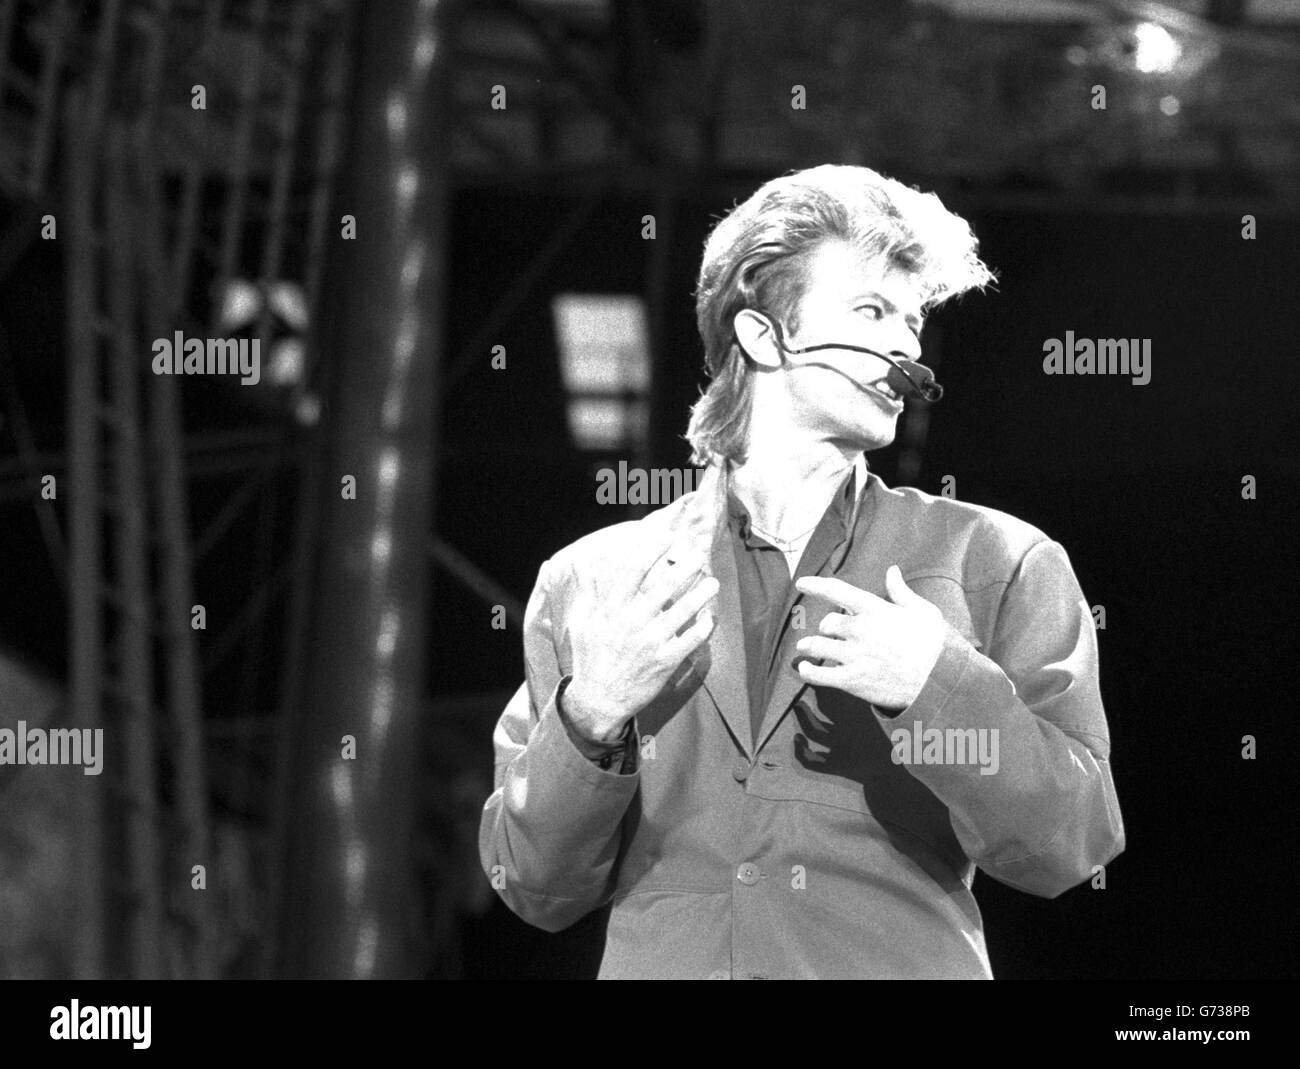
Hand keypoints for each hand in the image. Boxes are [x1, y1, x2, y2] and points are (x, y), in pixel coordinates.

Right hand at [563, 544, 718, 743]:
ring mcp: (651, 642)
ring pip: (683, 611)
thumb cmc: (589, 660)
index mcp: (612, 610)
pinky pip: (691, 640)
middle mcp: (633, 622)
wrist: (598, 701)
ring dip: (701, 594)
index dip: (652, 551)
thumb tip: (587, 569)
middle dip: (685, 568)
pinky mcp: (665, 661)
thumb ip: (587, 595)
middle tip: (698, 556)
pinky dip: (703, 627)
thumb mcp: (581, 624)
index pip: (634, 572)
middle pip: (664, 586)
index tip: (666, 538)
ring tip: (712, 582)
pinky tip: (710, 617)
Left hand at [793, 565, 945, 710]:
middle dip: (827, 626)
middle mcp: (860, 629)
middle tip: (827, 630)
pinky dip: (808, 672)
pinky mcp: (852, 680)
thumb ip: (901, 591)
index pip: (837, 591)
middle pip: (828, 623)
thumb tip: (892, 570)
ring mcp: (854, 655)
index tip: (801, 583)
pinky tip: (804, 669)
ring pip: (818, 646)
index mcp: (875, 609)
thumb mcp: (923, 611)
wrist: (939, 682)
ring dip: (809, 646)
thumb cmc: (934, 645)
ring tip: (804, 647)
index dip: (816, 585)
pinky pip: (820, 674)